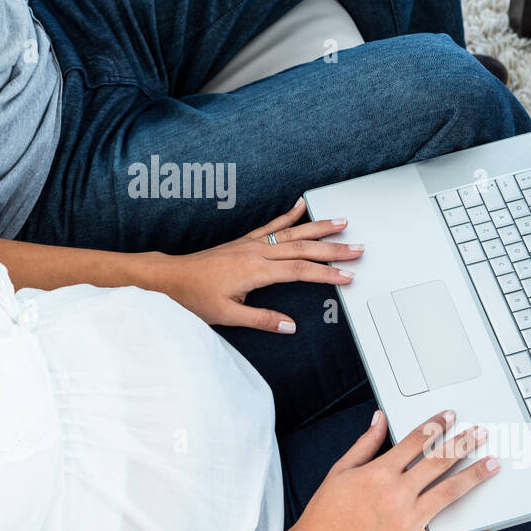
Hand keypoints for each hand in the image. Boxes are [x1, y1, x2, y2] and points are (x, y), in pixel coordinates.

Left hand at [152, 197, 361, 332]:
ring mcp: (251, 243)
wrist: (172, 277)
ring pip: (291, 232)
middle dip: (333, 249)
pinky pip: (272, 225)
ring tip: (341, 222)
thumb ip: (261, 319)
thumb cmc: (195, 296)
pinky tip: (302, 205)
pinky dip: (289, 215)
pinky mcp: (245, 241)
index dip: (325, 274)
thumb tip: (289, 326)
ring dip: (318, 227)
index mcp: (255, 271)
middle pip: (302, 248)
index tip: (347, 276)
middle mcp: (256, 252)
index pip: (299, 271)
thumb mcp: (227, 315)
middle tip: (357, 249)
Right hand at [286, 410, 498, 530]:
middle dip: (464, 444)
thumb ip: (365, 443)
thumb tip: (380, 418)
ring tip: (491, 465)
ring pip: (449, 495)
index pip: (416, 441)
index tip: (450, 416)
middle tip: (480, 433)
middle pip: (439, 462)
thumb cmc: (326, 512)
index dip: (436, 425)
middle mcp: (397, 495)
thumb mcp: (341, 470)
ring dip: (474, 477)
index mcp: (380, 473)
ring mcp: (407, 522)